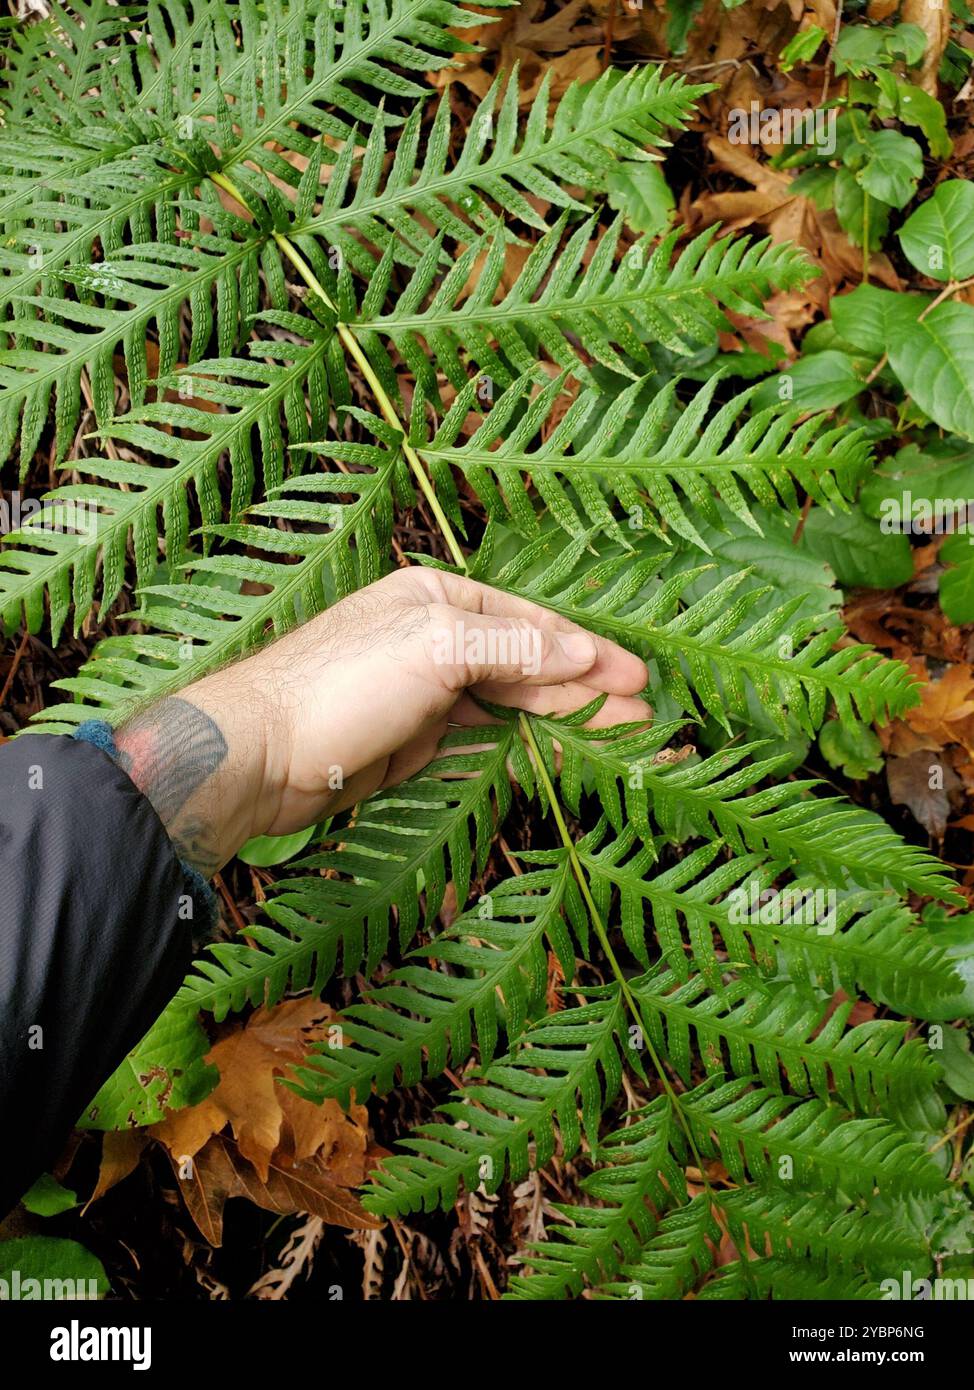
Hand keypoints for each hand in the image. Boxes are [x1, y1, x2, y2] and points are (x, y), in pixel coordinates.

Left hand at [115, 568, 648, 874]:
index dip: (589, 653)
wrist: (261, 755)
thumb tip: (585, 654)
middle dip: (587, 688)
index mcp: (439, 595)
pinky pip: (486, 734)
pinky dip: (525, 740)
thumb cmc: (340, 685)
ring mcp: (427, 688)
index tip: (638, 681)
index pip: (532, 624)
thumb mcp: (433, 648)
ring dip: (564, 716)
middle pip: (529, 662)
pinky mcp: (416, 736)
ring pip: (512, 700)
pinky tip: (559, 748)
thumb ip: (514, 649)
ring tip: (621, 738)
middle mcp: (435, 636)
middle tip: (644, 718)